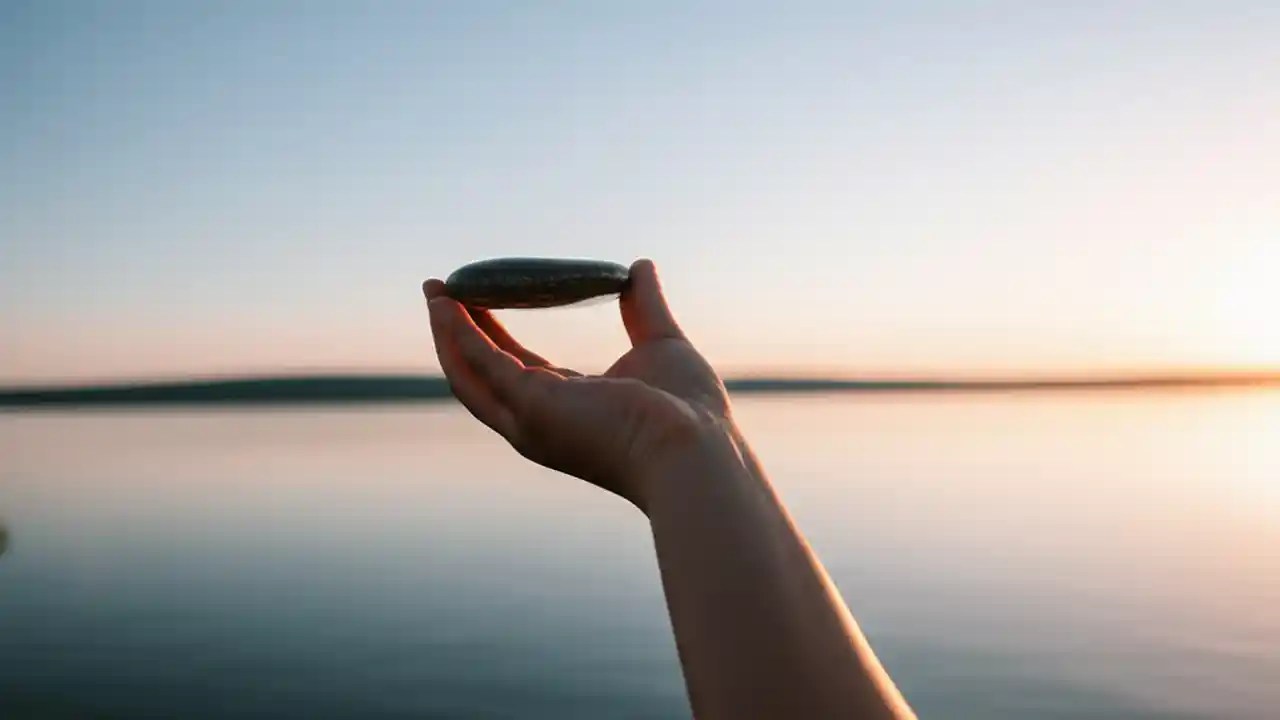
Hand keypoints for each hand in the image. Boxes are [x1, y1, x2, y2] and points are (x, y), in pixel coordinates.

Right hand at [423, 259, 731, 509]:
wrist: (695, 448)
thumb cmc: (687, 413)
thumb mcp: (661, 344)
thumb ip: (645, 307)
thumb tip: (641, 266)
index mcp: (569, 411)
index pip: (519, 369)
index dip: (493, 334)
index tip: (479, 298)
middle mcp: (540, 423)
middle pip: (482, 374)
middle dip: (457, 332)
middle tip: (440, 291)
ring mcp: (530, 420)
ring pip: (469, 373)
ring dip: (446, 331)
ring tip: (434, 291)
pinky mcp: (530, 406)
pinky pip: (481, 363)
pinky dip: (459, 332)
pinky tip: (448, 303)